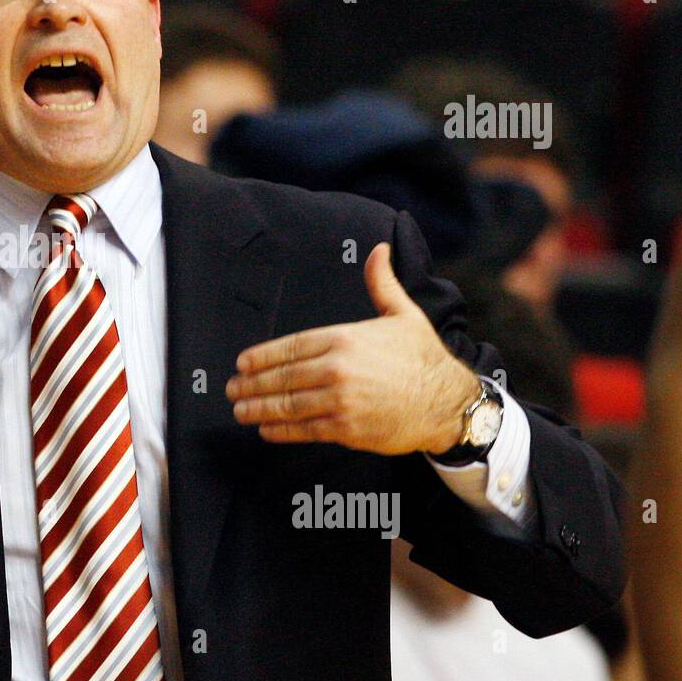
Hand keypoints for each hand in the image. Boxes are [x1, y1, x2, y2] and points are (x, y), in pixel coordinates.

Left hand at [225, 242, 479, 455]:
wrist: (449, 402)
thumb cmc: (423, 358)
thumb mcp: (403, 314)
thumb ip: (381, 284)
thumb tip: (378, 249)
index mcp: (344, 339)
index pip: (290, 347)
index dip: (262, 357)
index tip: (242, 364)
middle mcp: (338, 370)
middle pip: (283, 377)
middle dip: (252, 384)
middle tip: (232, 389)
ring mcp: (341, 401)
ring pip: (288, 405)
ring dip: (258, 409)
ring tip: (240, 410)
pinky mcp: (347, 429)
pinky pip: (305, 429)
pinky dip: (282, 431)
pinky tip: (266, 429)